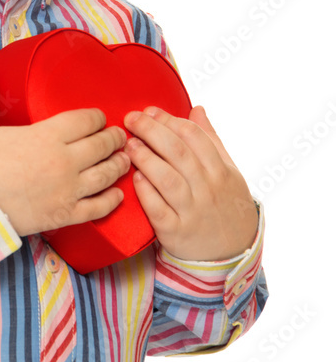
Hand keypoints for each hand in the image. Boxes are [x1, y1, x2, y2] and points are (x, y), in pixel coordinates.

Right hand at [0, 72, 129, 236]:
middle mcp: (64, 161)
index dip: (97, 118)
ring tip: (125, 160)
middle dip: (114, 139)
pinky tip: (118, 195)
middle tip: (119, 137)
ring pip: (106, 174)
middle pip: (102, 145)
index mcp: (47, 135)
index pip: (86, 121)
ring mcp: (68, 190)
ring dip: (119, 165)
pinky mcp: (65, 215)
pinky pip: (98, 207)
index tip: (100, 118)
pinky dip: (111, 200)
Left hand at [122, 104, 258, 261]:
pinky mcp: (176, 232)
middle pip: (178, 153)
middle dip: (152, 131)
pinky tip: (134, 177)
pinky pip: (158, 210)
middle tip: (131, 119)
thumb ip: (210, 139)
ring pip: (167, 179)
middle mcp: (208, 189)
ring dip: (145, 158)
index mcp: (220, 170)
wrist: (233, 253)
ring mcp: (192, 212)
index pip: (193, 136)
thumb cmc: (226, 204)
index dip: (169, 120)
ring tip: (129, 145)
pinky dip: (145, 192)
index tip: (149, 110)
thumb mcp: (228, 171)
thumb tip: (196, 109)